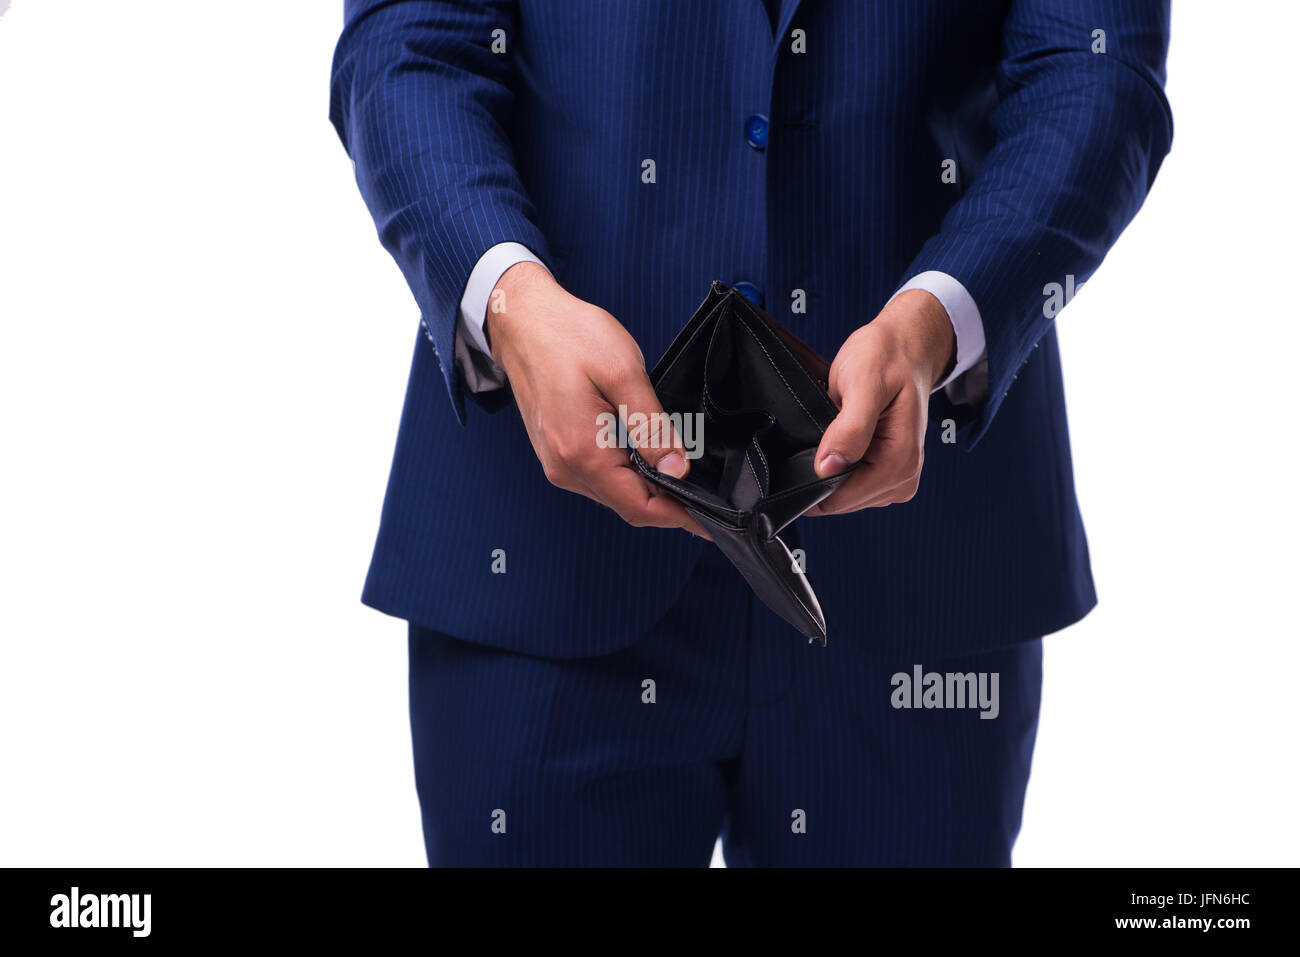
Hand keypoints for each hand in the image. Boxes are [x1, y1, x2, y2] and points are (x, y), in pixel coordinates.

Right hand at [485, 262, 707, 536]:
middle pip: (627, 506)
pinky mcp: (556, 453)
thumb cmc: (567, 336)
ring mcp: (558, 463)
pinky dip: (627, 478)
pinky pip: (598, 480)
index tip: (709, 519)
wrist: (522, 321)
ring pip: (613, 495)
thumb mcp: (623, 373)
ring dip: (647, 491)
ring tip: (679, 473)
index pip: (639, 506)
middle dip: (667, 505)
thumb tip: (678, 468)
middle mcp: (565, 467)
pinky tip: (645, 459)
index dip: (679, 516)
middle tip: (704, 497)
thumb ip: (652, 427)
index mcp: (582, 451)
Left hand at [806, 289, 954, 514]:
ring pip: (842, 493)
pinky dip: (839, 461)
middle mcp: (903, 479)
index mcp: (899, 462)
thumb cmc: (887, 358)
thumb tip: (828, 467)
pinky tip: (845, 436)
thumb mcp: (864, 382)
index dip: (814, 478)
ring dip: (832, 463)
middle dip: (824, 468)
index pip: (838, 500)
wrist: (905, 348)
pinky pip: (849, 482)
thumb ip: (849, 428)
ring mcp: (896, 479)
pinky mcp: (886, 474)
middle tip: (829, 428)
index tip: (812, 443)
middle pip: (839, 500)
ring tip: (840, 428)